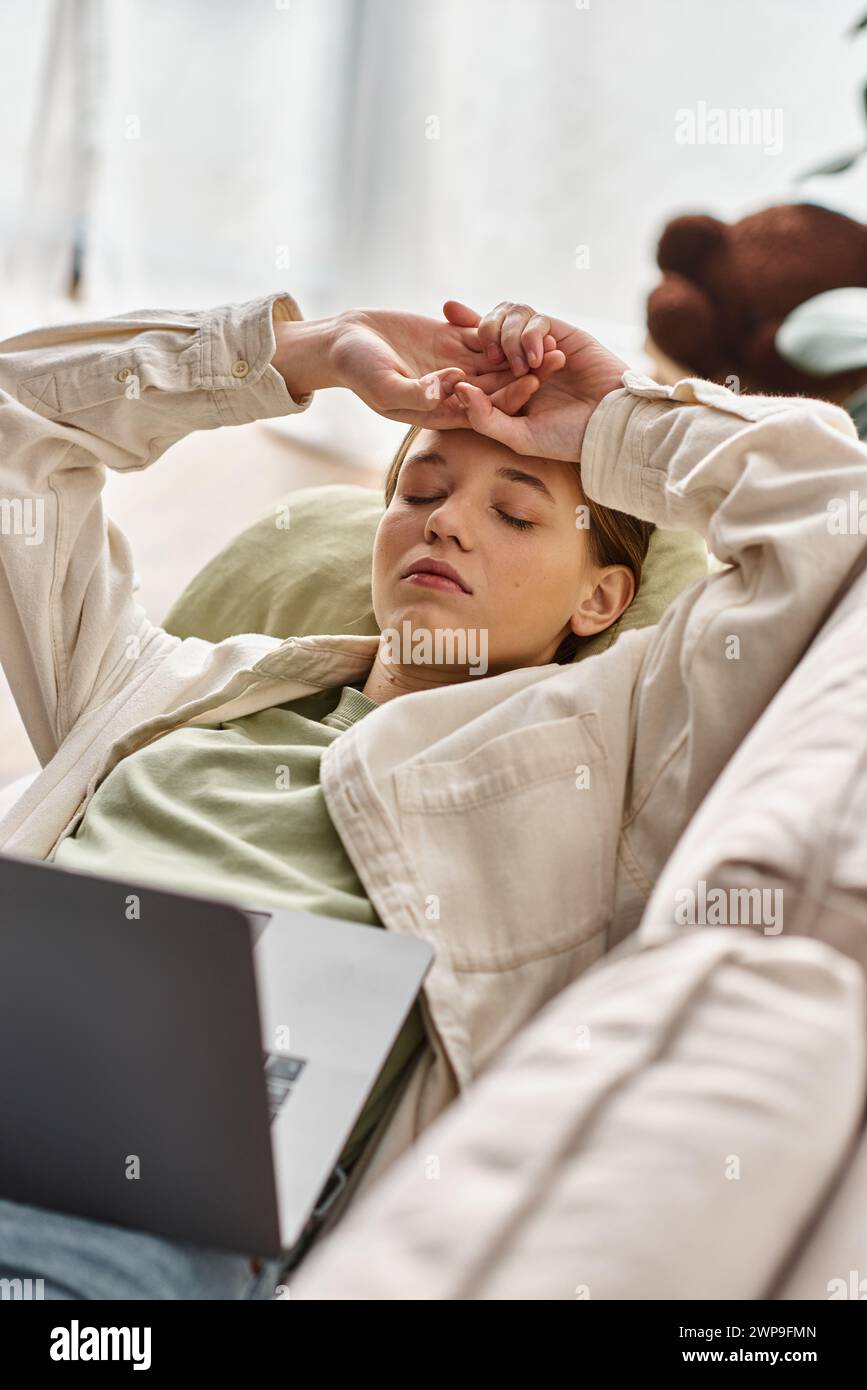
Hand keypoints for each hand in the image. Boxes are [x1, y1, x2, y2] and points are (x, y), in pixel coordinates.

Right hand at [272, 306, 564, 427]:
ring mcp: (456, 366)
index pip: (484, 410)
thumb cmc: (359, 370)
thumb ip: (414, 393)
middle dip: (528, 375)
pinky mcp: (454, 341)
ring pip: (497, 361)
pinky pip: (484, 336)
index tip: (532, 384)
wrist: (347, 341)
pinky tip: (527, 316)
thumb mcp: (383, 385)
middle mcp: (454, 392)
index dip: (508, 399)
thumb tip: (443, 390)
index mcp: (441, 412)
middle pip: (499, 387)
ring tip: (551, 335)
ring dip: (523, 351)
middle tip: (557, 360)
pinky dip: (504, 328)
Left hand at [444, 301, 628, 460]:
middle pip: (489, 325)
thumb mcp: (520, 437)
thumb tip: (459, 389)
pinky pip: (536, 319)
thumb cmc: (567, 439)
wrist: (612, 425)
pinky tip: (541, 358)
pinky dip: (532, 334)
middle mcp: (518, 361)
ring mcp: (539, 346)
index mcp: (504, 384)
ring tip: (523, 365)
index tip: (446, 311)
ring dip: (509, 336)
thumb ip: (485, 418)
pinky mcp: (561, 335)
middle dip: (483, 330)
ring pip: (510, 315)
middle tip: (490, 354)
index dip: (459, 330)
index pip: (474, 352)